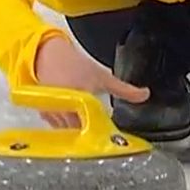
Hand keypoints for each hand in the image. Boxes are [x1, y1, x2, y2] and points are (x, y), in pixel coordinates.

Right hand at [33, 35, 149, 127]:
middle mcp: (66, 106)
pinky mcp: (44, 113)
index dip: (103, 131)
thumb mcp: (102, 76)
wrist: (46, 56)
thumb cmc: (74, 65)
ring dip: (77, 133)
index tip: (110, 134)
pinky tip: (72, 122)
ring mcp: (53, 111)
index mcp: (82, 96)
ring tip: (86, 129)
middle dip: (91, 134)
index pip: (95, 124)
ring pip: (68, 132)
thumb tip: (145, 94)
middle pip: (82, 132)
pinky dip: (65, 127)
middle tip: (100, 133)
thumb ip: (124, 89)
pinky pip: (57, 128)